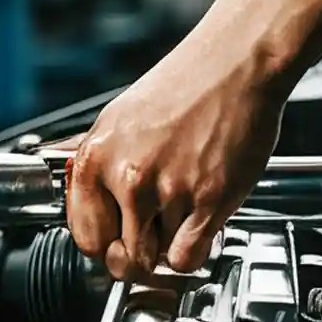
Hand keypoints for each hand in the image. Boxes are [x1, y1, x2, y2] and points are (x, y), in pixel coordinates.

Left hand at [66, 40, 287, 280]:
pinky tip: (197, 228)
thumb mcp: (120, 119)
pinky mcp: (208, 199)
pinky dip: (193, 253)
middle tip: (151, 238)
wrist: (236, 63)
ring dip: (171, 244)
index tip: (117, 244)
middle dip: (136, 256)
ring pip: (159, 258)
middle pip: (120, 257)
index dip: (105, 246)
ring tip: (182, 209)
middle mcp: (128, 176)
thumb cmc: (186, 85)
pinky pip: (188, 258)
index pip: (86, 236)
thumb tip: (84, 206)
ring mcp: (168, 190)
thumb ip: (100, 167)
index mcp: (97, 157)